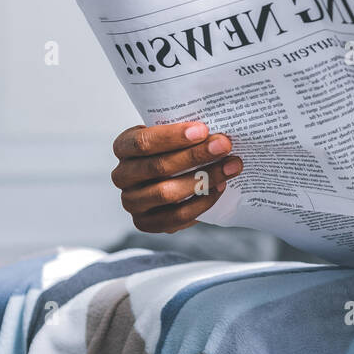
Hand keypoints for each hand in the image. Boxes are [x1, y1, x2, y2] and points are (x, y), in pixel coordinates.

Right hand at [110, 121, 242, 233]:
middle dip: (195, 156)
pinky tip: (220, 187)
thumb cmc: (172, 149)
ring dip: (204, 179)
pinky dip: (202, 202)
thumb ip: (188, 132)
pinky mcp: (146, 223)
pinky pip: (176, 217)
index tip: (203, 130)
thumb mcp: (173, 135)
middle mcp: (122, 175)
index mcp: (124, 147)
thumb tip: (218, 132)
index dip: (172, 136)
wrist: (169, 177)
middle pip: (158, 167)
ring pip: (167, 193)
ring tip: (230, 167)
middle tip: (224, 146)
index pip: (142, 141)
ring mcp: (132, 201)